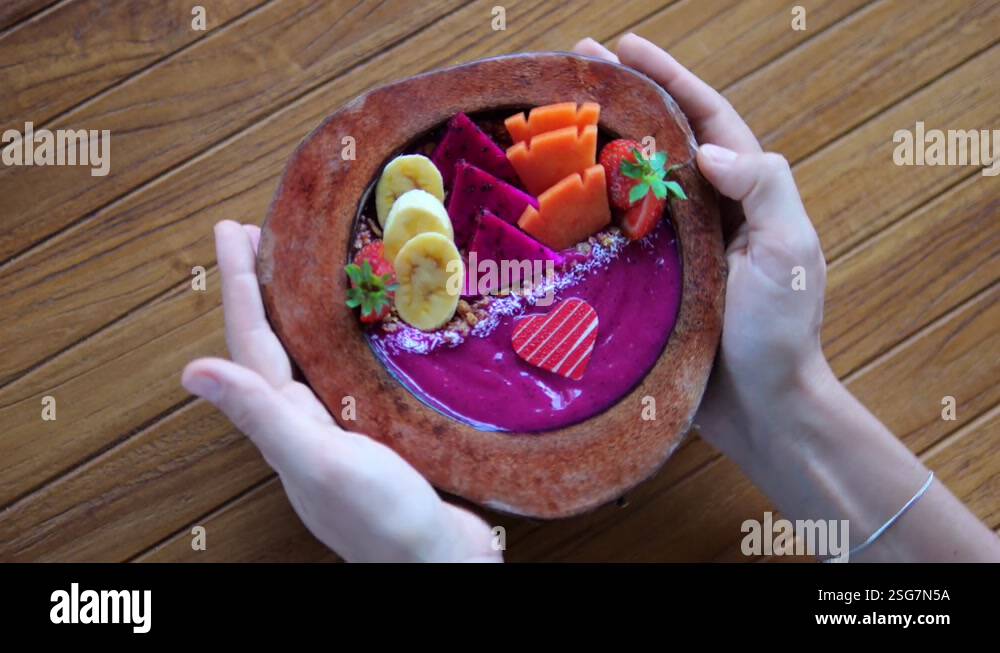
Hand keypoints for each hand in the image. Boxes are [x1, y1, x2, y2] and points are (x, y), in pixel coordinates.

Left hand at [181, 221, 500, 562]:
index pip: (252, 339)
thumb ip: (262, 416)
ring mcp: (342, 426)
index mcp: (287, 420)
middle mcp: (305, 419)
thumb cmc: (383, 516)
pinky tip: (364, 328)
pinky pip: (349, 371)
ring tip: (304, 267)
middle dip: (261, 286)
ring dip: (298, 309)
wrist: (437, 560)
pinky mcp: (379, 431)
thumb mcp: (320, 462)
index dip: (239, 283)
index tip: (231, 229)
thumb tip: (191, 371)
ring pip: (310, 354)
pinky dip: (346, 339)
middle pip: (273, 340)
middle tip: (259, 235)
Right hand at [577, 36, 999, 560]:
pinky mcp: (650, 282)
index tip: (623, 47)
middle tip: (570, 70)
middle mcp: (706, 212)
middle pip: (660, 141)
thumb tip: (711, 149)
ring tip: (551, 122)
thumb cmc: (782, 332)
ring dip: (596, 148)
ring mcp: (674, 247)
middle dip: (621, 100)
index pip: (705, 118)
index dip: (666, 78)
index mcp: (743, 193)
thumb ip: (763, 189)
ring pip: (630, 183)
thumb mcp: (790, 251)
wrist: (762, 408)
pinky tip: (550, 201)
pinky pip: (613, 236)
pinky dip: (585, 212)